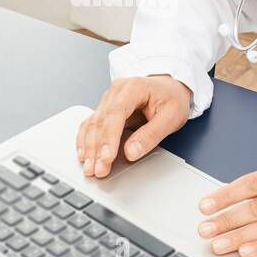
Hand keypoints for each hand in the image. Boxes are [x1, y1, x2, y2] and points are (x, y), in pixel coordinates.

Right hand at [77, 75, 191, 177]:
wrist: (170, 86)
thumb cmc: (172, 98)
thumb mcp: (172, 116)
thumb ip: (152, 134)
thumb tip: (131, 152)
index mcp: (134, 87)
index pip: (115, 113)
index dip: (109, 138)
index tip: (107, 158)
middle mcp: (116, 91)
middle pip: (101, 121)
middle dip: (97, 148)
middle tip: (98, 169)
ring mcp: (108, 99)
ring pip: (92, 124)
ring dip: (89, 147)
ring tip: (90, 167)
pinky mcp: (105, 109)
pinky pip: (90, 124)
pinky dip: (85, 140)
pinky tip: (84, 154)